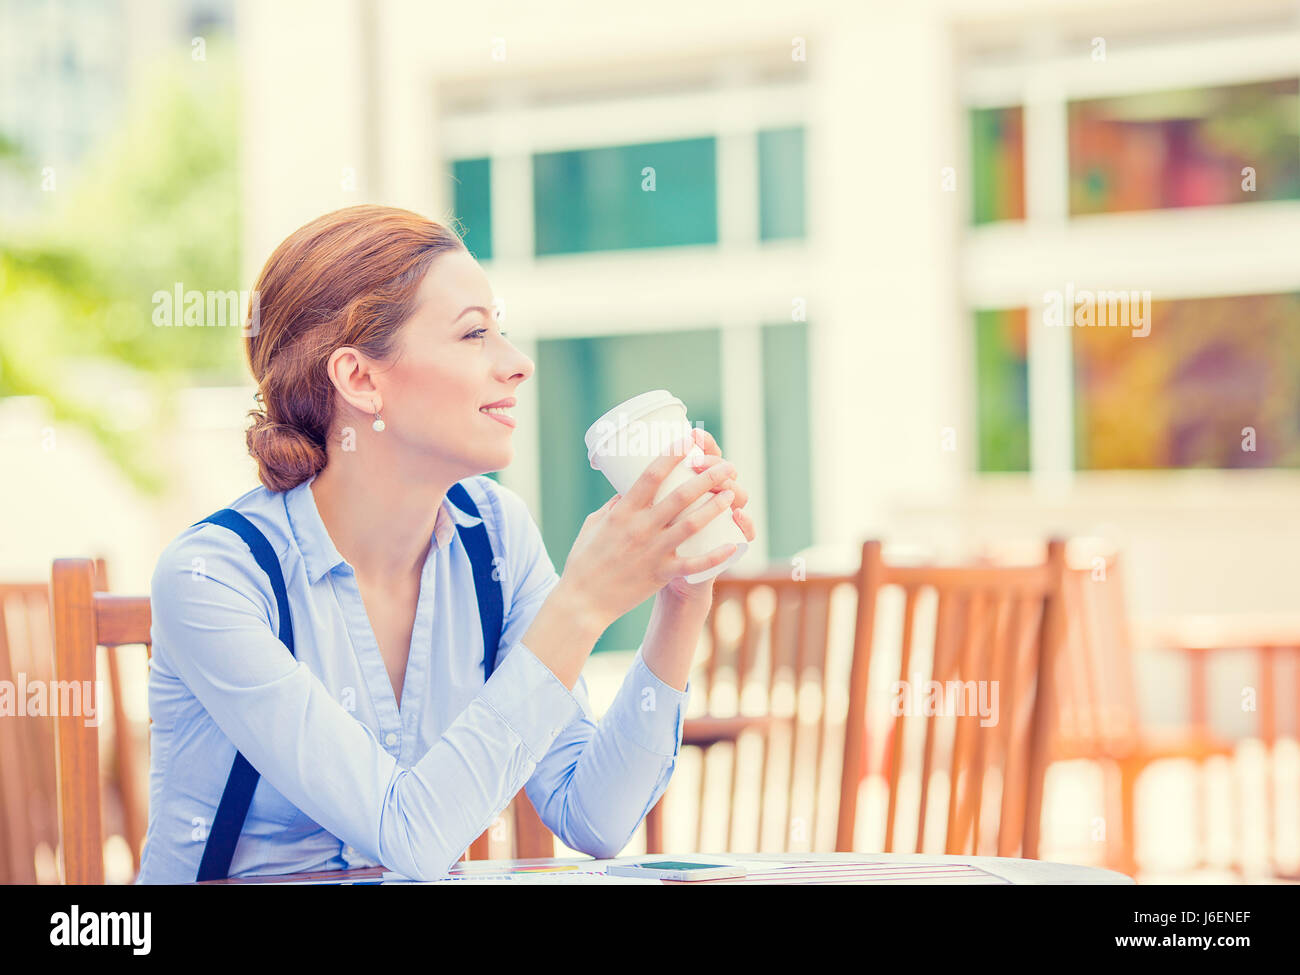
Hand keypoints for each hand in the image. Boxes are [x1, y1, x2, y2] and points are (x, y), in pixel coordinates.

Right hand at [558, 434, 741, 630]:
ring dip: (715, 507)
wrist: (582, 601)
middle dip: (707, 477)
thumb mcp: (594, 523)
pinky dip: (715, 556)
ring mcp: (653, 551)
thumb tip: (630, 489)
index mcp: (622, 512)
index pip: (651, 475)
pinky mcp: (660, 574)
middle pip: (680, 496)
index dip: (672, 455)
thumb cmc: (584, 560)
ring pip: (692, 524)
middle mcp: (640, 528)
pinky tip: (733, 546)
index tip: (689, 441)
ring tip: (731, 494)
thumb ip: (615, 505)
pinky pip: (694, 564)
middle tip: (726, 467)